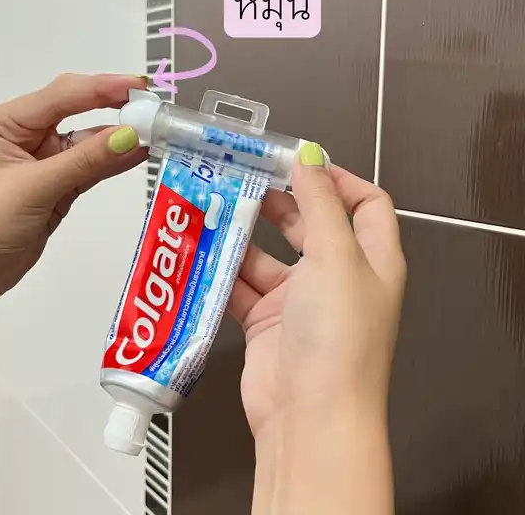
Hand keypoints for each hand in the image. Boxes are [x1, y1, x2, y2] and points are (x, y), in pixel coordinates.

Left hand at [0, 73, 147, 311]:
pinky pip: (91, 166)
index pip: (61, 96)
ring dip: (118, 138)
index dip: (103, 88)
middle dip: (114, 108)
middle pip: (77, 112)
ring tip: (156, 131)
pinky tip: (140, 154)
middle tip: (153, 106)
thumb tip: (132, 136)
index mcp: (6, 122)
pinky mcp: (58, 185)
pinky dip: (113, 161)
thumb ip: (85, 161)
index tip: (140, 87)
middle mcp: (25, 134)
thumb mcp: (34, 188)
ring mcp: (44, 160)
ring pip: (88, 141)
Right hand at [230, 147, 406, 435]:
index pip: (365, 204)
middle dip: (278, 202)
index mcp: (371, 259)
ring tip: (213, 210)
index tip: (299, 163)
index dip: (337, 180)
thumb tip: (311, 156)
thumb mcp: (335, 257)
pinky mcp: (267, 322)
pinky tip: (201, 254)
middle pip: (310, 225)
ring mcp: (301, 301)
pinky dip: (223, 272)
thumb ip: (319, 203)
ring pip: (268, 256)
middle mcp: (338, 277)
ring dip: (242, 236)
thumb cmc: (338, 336)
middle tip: (242, 179)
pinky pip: (242, 287)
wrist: (309, 416)